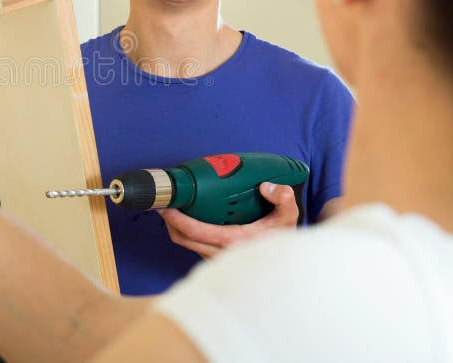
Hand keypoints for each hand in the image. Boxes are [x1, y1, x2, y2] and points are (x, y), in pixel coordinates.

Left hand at [158, 182, 299, 258]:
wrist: (286, 265)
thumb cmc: (283, 240)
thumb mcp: (289, 217)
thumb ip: (283, 198)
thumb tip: (266, 187)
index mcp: (233, 242)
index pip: (194, 232)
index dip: (176, 218)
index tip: (167, 204)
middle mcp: (221, 253)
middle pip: (182, 239)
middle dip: (169, 221)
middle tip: (162, 202)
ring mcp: (217, 258)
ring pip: (186, 244)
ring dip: (176, 227)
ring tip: (172, 207)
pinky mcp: (216, 258)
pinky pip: (194, 246)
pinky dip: (186, 233)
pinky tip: (187, 218)